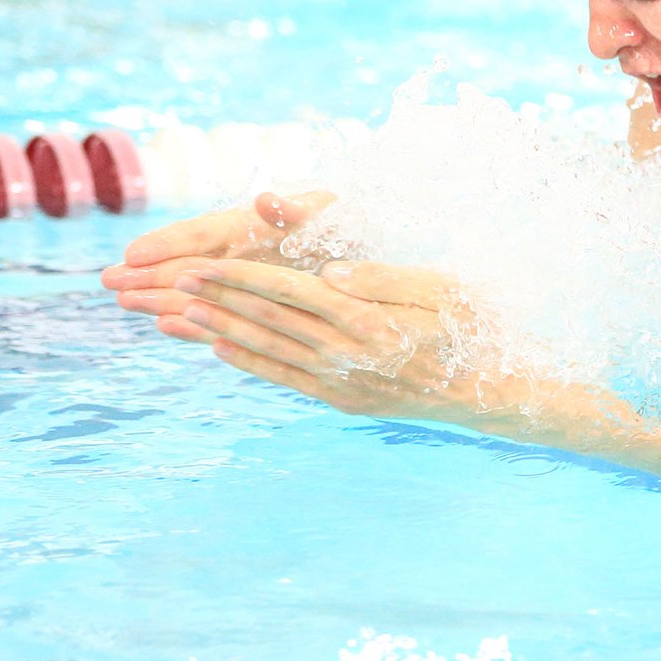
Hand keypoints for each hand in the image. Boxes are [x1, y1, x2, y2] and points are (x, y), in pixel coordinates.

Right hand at [103, 190, 332, 325]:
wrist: (365, 253)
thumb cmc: (347, 225)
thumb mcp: (327, 215)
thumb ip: (296, 210)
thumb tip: (266, 199)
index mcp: (251, 225)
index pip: (203, 232)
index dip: (169, 242)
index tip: (133, 253)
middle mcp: (239, 252)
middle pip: (187, 261)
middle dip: (149, 272)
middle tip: (108, 281)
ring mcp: (242, 280)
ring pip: (194, 290)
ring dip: (160, 297)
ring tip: (123, 302)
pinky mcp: (252, 305)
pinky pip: (218, 314)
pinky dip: (194, 321)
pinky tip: (165, 326)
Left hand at [167, 258, 481, 416]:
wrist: (489, 391)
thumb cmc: (472, 328)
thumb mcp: (444, 290)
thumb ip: (386, 280)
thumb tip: (332, 272)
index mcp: (370, 322)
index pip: (290, 292)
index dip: (241, 277)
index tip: (199, 262)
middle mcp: (348, 355)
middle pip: (269, 320)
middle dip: (217, 298)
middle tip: (171, 280)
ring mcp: (343, 381)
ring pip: (270, 349)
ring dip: (220, 330)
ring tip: (178, 312)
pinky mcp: (343, 398)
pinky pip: (286, 378)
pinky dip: (251, 362)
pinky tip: (221, 349)